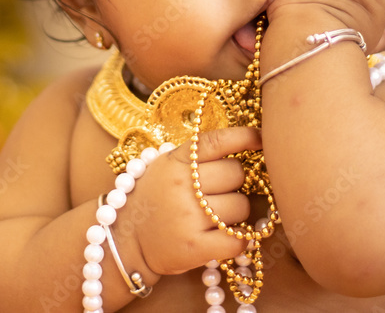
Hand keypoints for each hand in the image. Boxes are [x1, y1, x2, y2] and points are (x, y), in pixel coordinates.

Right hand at [122, 126, 260, 275]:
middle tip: (221, 193)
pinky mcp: (194, 247)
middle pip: (236, 174)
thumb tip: (241, 145)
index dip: (245, 137)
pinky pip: (238, 240)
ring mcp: (188, 216)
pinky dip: (241, 240)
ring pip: (241, 206)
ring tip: (218, 217)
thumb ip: (195, 156)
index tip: (260, 139)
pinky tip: (229, 237)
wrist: (124, 239)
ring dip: (237, 213)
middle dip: (235, 183)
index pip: (218, 141)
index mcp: (176, 161)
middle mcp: (182, 185)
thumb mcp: (164, 165)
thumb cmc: (151, 198)